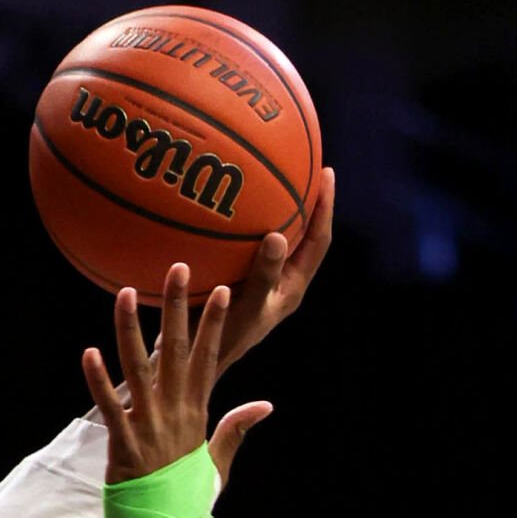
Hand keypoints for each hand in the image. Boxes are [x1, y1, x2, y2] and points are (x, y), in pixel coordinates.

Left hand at [83, 266, 272, 491]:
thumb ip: (236, 429)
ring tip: (124, 293)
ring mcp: (149, 427)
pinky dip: (99, 381)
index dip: (214, 323)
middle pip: (178, 351)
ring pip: (139, 370)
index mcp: (197, 414)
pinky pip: (111, 407)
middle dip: (178, 308)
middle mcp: (175, 413)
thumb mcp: (218, 464)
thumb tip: (265, 405)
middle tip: (177, 267)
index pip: (209, 359)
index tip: (220, 288)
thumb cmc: (187, 500)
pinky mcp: (125, 445)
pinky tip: (90, 352)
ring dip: (130, 330)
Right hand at [214, 165, 334, 375]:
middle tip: (300, 159)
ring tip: (264, 169)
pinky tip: (220, 196)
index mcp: (291, 288)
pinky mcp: (233, 276)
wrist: (191, 358)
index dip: (325, 207)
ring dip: (270, 203)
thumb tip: (276, 235)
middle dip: (302, 196)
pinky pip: (241, 238)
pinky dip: (237, 217)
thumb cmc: (223, 340)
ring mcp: (256, 278)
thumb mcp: (247, 309)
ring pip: (270, 232)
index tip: (325, 172)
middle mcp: (278, 280)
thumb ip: (263, 276)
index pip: (318, 240)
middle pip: (300, 231)